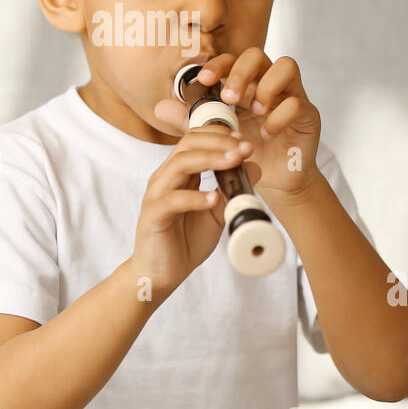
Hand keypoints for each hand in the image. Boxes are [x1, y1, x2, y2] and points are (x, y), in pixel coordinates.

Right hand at [130, 125, 254, 294]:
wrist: (162, 272)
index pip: (194, 140)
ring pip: (179, 165)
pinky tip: (213, 199)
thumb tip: (254, 167)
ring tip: (233, 162)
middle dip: (218, 143)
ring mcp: (156, 195)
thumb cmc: (185, 240)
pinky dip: (194, 197)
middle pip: (187, 146)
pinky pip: (172, 200)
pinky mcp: (153, 215)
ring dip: (209, 160)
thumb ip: (232, 190)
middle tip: (243, 148)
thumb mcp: (216, 212)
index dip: (219, 136)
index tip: (243, 141)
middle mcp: (165, 178)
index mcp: (178, 173)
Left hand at [154, 48, 323, 204]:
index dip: (218, 64)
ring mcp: (290, 95)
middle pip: (257, 55)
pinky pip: (299, 102)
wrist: (274, 181)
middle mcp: (267, 83)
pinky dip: (281, 116)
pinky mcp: (308, 114)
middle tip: (229, 98)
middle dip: (241, 73)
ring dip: (266, 85)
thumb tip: (160, 106)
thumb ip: (190, 122)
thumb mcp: (214, 137)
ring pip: (286, 65)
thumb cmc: (245, 151)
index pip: (231, 59)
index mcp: (243, 84)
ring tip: (255, 109)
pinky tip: (267, 133)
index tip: (204, 79)